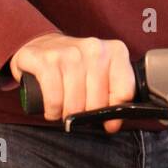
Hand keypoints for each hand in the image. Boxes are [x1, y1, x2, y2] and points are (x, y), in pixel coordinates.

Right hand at [9, 34, 135, 131]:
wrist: (42, 45)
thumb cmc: (76, 64)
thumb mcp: (101, 72)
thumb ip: (114, 93)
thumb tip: (113, 123)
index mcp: (115, 51)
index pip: (124, 91)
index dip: (115, 112)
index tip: (108, 122)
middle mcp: (94, 49)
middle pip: (98, 102)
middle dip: (87, 115)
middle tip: (80, 113)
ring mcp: (69, 53)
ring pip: (75, 104)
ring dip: (68, 115)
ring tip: (64, 111)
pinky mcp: (46, 61)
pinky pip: (54, 99)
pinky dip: (53, 111)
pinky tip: (53, 110)